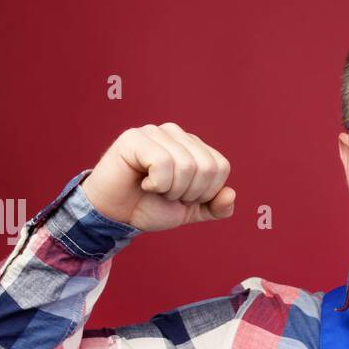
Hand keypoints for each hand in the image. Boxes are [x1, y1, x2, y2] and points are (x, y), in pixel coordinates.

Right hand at [80, 123, 235, 231]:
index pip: (221, 167)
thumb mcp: (190, 211)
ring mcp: (155, 132)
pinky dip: (157, 183)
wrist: (117, 215)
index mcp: (193, 147)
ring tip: (154, 189)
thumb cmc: (150, 207)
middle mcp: (176, 134)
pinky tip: (144, 183)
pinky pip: (163, 162)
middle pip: (207, 167)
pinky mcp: (134, 138)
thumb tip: (231, 194)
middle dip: (189, 193)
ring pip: (186, 165)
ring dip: (171, 190)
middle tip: (167, 194)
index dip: (206, 192)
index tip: (183, 197)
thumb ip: (215, 207)